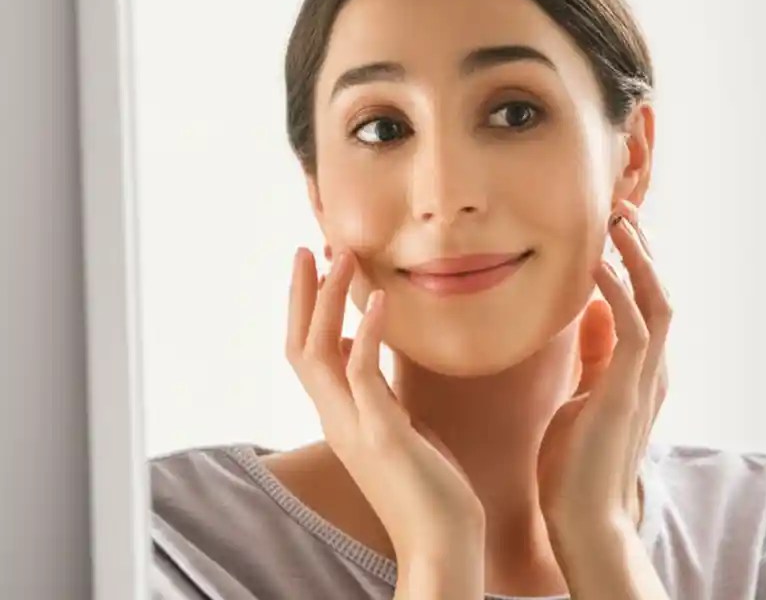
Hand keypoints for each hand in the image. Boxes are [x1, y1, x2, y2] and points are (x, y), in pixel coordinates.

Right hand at [287, 248, 484, 597]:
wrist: (443, 541)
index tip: (317, 267)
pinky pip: (364, 375)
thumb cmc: (430, 488)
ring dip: (328, 300)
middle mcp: (339, 418)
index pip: (311, 353)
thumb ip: (380, 394)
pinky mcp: (383, 434)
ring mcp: (355, 426)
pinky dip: (369, 332)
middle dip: (303, 294)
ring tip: (341, 257)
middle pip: (300, 345)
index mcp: (343, 416)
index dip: (308, 309)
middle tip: (309, 246)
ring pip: (321, 352)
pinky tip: (381, 299)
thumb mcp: (399, 428)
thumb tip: (368, 358)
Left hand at [536, 205, 669, 598]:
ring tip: (617, 219)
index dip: (636, 263)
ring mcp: (645, 380)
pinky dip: (619, 287)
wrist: (583, 519)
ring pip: (657, 301)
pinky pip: (632, 324)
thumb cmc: (575, 467)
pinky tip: (598, 260)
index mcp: (640, 373)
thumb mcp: (582, 398)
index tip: (613, 228)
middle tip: (620, 208)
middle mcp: (652, 371)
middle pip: (660, 293)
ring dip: (638, 257)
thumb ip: (593, 358)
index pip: (647, 304)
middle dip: (642, 248)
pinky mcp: (627, 390)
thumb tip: (591, 314)